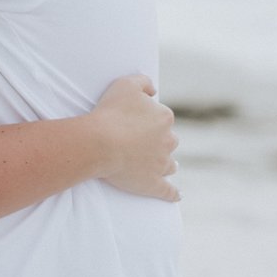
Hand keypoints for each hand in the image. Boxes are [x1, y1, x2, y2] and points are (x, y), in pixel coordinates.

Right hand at [88, 74, 178, 200]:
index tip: (136, 122)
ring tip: (160, 167)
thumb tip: (154, 90)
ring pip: (170, 164)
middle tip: (142, 144)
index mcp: (165, 117)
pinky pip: (168, 191)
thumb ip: (143, 81)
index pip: (162, 117)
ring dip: (167, 164)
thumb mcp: (125, 84)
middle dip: (160, 142)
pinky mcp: (153, 184)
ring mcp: (161, 164)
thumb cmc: (110, 112)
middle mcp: (168, 140)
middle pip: (168, 141)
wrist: (99, 142)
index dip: (149, 120)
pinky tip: (176, 195)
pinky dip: (172, 193)